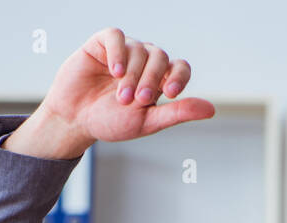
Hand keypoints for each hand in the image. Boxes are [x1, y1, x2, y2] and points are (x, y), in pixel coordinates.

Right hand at [34, 27, 214, 149]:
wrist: (75, 120)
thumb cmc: (111, 121)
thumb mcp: (146, 122)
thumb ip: (176, 113)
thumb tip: (211, 110)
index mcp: (159, 80)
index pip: (180, 69)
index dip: (178, 78)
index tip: (169, 94)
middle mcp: (145, 61)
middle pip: (160, 58)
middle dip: (150, 79)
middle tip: (137, 100)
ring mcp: (125, 50)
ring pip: (139, 50)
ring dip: (132, 74)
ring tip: (120, 96)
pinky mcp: (102, 43)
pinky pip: (117, 36)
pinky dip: (118, 51)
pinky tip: (114, 69)